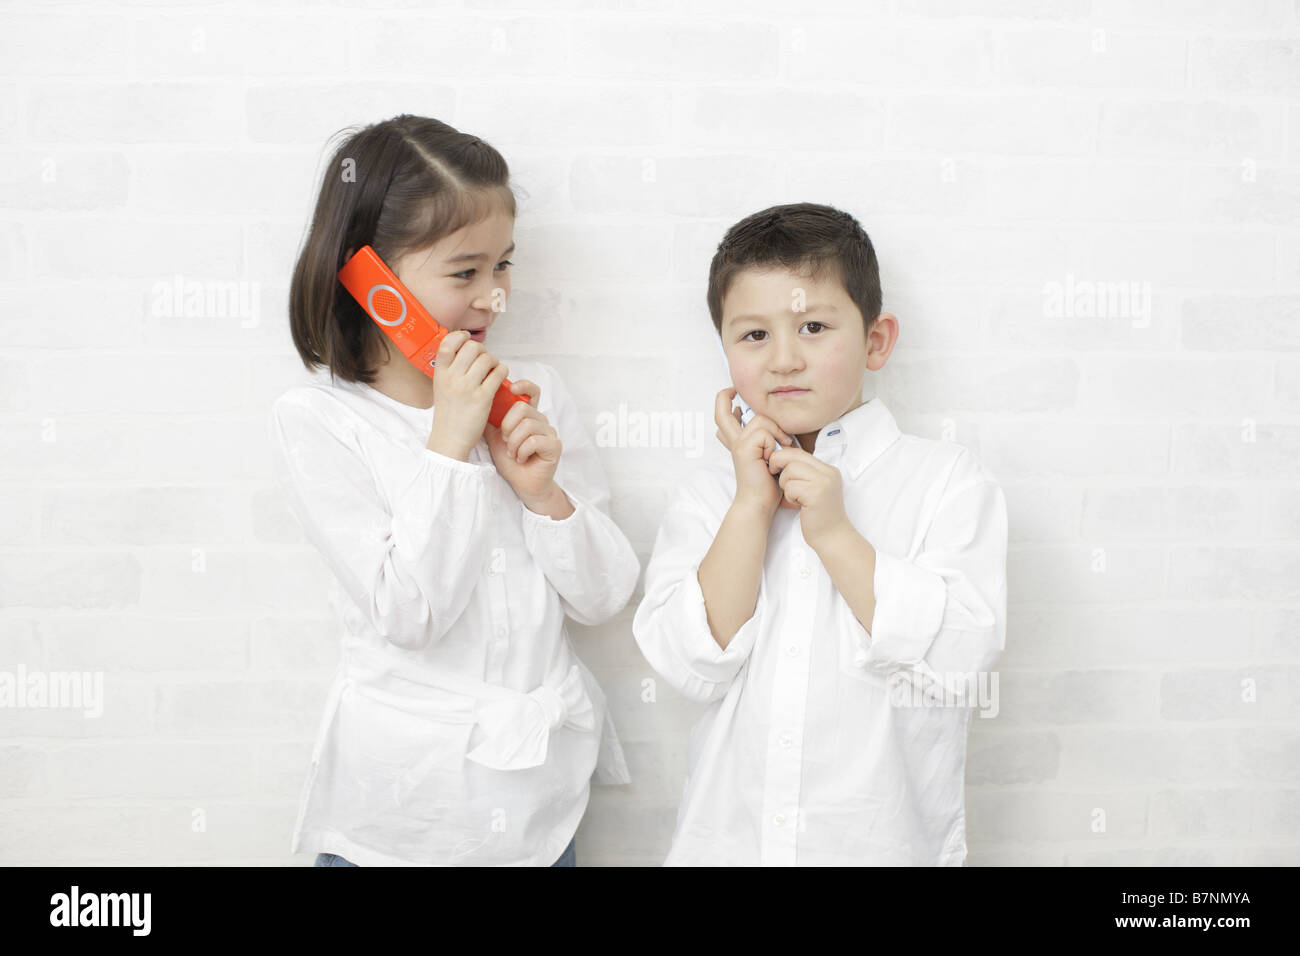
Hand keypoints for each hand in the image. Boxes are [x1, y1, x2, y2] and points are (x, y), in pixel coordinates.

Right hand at [425, 331, 509, 460]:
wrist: (449, 439)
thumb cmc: (448, 414)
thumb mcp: (441, 387)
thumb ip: (449, 369)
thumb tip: (464, 350)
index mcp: (440, 373)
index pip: (447, 343)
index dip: (460, 336)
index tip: (467, 339)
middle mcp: (452, 378)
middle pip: (472, 347)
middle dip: (482, 350)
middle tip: (484, 359)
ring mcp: (467, 387)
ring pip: (487, 358)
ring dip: (494, 361)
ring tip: (493, 369)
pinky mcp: (482, 398)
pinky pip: (498, 373)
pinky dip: (503, 371)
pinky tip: (500, 376)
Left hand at [485, 378, 562, 507]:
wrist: (522, 484)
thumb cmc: (511, 461)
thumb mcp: (495, 437)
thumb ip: (491, 420)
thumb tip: (479, 401)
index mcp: (528, 416)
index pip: (531, 392)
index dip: (524, 385)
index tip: (511, 389)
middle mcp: (541, 421)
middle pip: (523, 408)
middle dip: (508, 426)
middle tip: (505, 441)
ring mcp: (549, 433)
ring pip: (528, 425)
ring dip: (514, 442)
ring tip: (513, 453)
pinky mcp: (554, 446)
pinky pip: (534, 440)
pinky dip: (522, 451)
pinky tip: (521, 459)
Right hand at [713, 386, 796, 515]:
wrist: (760, 503)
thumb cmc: (768, 483)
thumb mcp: (768, 455)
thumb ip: (765, 438)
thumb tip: (770, 422)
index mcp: (737, 442)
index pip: (724, 417)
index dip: (724, 400)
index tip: (732, 393)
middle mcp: (734, 441)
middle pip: (721, 411)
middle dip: (725, 396)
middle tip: (733, 391)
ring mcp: (737, 444)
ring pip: (760, 419)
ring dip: (776, 431)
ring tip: (780, 449)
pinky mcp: (744, 448)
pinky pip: (765, 432)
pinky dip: (775, 442)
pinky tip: (773, 458)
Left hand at [765, 444, 848, 547]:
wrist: (832, 537)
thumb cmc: (818, 515)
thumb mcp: (812, 489)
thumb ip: (803, 474)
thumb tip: (778, 459)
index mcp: (827, 470)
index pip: (799, 452)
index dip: (783, 459)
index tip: (776, 471)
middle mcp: (828, 472)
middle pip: (793, 456)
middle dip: (779, 467)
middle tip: (778, 481)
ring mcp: (824, 482)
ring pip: (790, 470)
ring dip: (785, 485)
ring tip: (793, 497)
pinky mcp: (816, 494)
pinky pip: (791, 486)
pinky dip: (789, 496)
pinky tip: (797, 505)